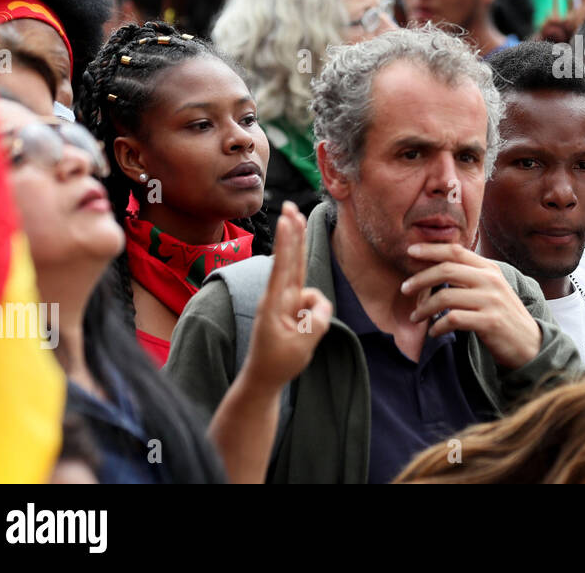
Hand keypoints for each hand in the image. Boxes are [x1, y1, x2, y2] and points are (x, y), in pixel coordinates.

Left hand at [240, 202, 331, 390]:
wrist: (262, 378)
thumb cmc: (279, 363)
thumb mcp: (303, 345)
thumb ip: (317, 320)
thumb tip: (321, 303)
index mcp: (275, 304)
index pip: (283, 266)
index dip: (288, 242)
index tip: (288, 219)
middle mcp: (278, 297)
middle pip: (289, 258)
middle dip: (292, 232)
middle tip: (290, 206)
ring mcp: (284, 301)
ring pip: (307, 285)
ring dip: (312, 305)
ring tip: (300, 335)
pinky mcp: (290, 306)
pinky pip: (313, 302)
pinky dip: (315, 316)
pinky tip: (305, 334)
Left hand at [401, 243, 541, 369]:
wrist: (529, 343)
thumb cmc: (503, 315)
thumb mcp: (491, 288)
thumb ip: (470, 276)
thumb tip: (437, 266)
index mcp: (489, 269)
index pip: (456, 251)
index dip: (431, 248)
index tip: (410, 250)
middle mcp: (491, 280)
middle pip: (446, 270)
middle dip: (420, 278)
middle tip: (404, 288)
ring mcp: (491, 301)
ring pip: (446, 296)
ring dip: (424, 308)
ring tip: (416, 316)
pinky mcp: (489, 322)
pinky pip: (453, 320)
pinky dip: (437, 326)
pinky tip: (433, 332)